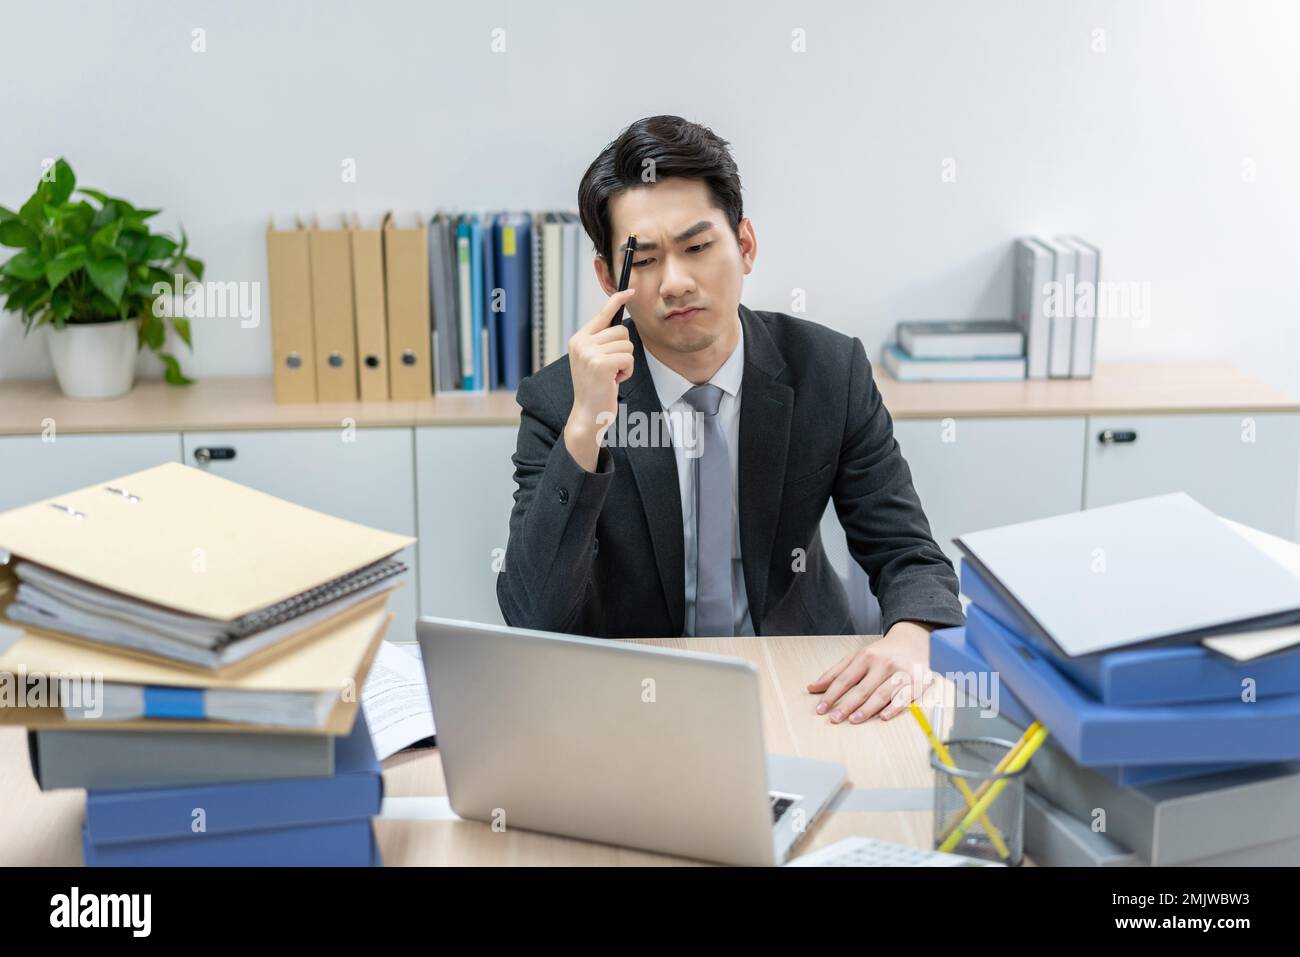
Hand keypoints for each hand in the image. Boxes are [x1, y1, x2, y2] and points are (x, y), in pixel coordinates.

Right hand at [563, 289, 637, 471]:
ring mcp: (590, 353)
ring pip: (627, 345)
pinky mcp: (601, 364)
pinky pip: (629, 358)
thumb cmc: (595, 388)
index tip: (630, 290)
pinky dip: (627, 372)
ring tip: (611, 376)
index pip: (602, 314)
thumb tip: (620, 325)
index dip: (617, 300)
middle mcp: (581, 343)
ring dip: (626, 363)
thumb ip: (602, 342)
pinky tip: (614, 381)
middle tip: (611, 368)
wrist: (587, 414)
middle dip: (624, 350)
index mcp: (579, 339)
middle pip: (621, 331)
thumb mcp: (594, 360)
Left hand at [806, 621, 935, 723]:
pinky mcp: (917, 683)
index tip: (821, 709)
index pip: (845, 679)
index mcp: (866, 657)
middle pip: (862, 689)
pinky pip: (905, 698)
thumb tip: (812, 687)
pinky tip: (884, 717)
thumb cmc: (881, 654)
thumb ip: (835, 672)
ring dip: (867, 709)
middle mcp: (883, 664)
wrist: (913, 642)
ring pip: (882, 694)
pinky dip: (894, 708)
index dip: (831, 695)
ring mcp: (901, 673)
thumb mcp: (857, 657)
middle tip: (834, 718)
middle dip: (847, 705)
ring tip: (854, 720)